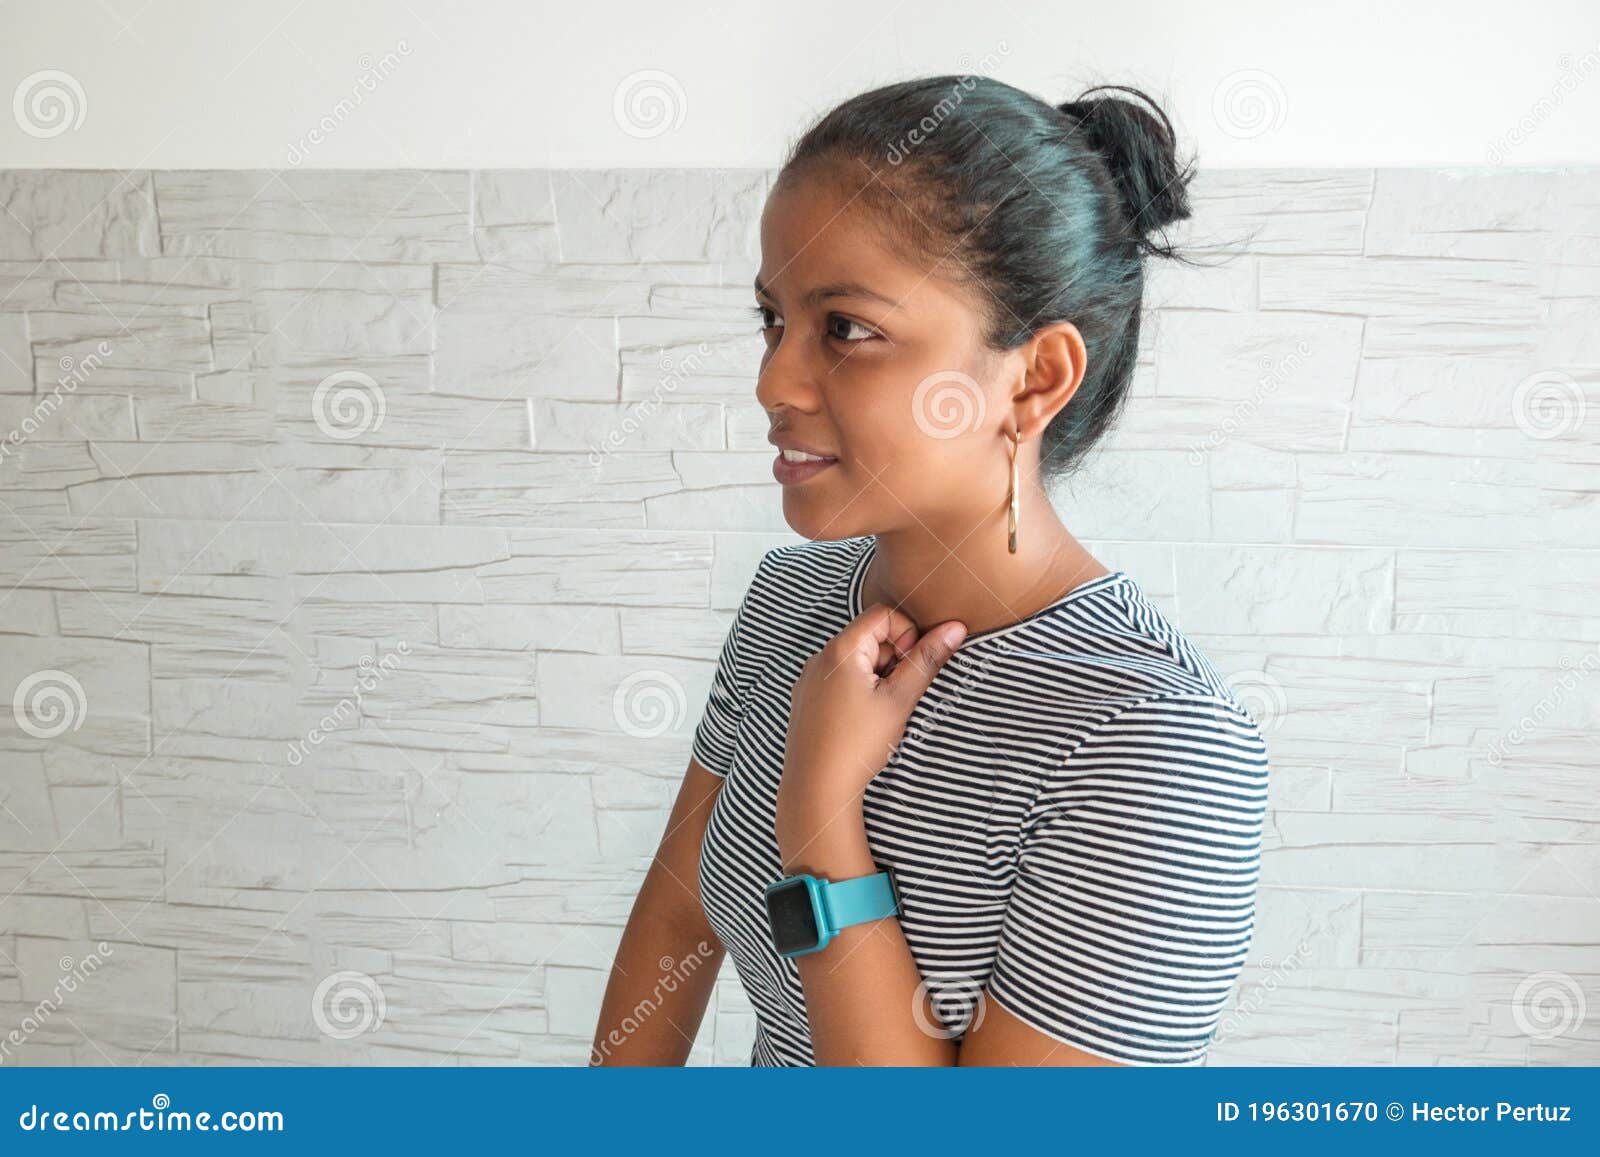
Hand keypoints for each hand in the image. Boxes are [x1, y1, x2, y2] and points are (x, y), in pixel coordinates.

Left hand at [775, 604, 966, 858]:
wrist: (815, 789)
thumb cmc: (857, 744)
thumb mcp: (900, 699)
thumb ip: (927, 660)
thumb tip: (956, 628)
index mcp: (840, 649)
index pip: (884, 615)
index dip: (907, 635)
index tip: (910, 670)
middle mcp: (820, 658)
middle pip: (869, 636)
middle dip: (893, 659)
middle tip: (897, 695)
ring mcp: (809, 679)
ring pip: (856, 660)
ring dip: (878, 676)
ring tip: (880, 712)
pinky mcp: (806, 699)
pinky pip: (839, 679)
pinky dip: (858, 690)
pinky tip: (862, 721)